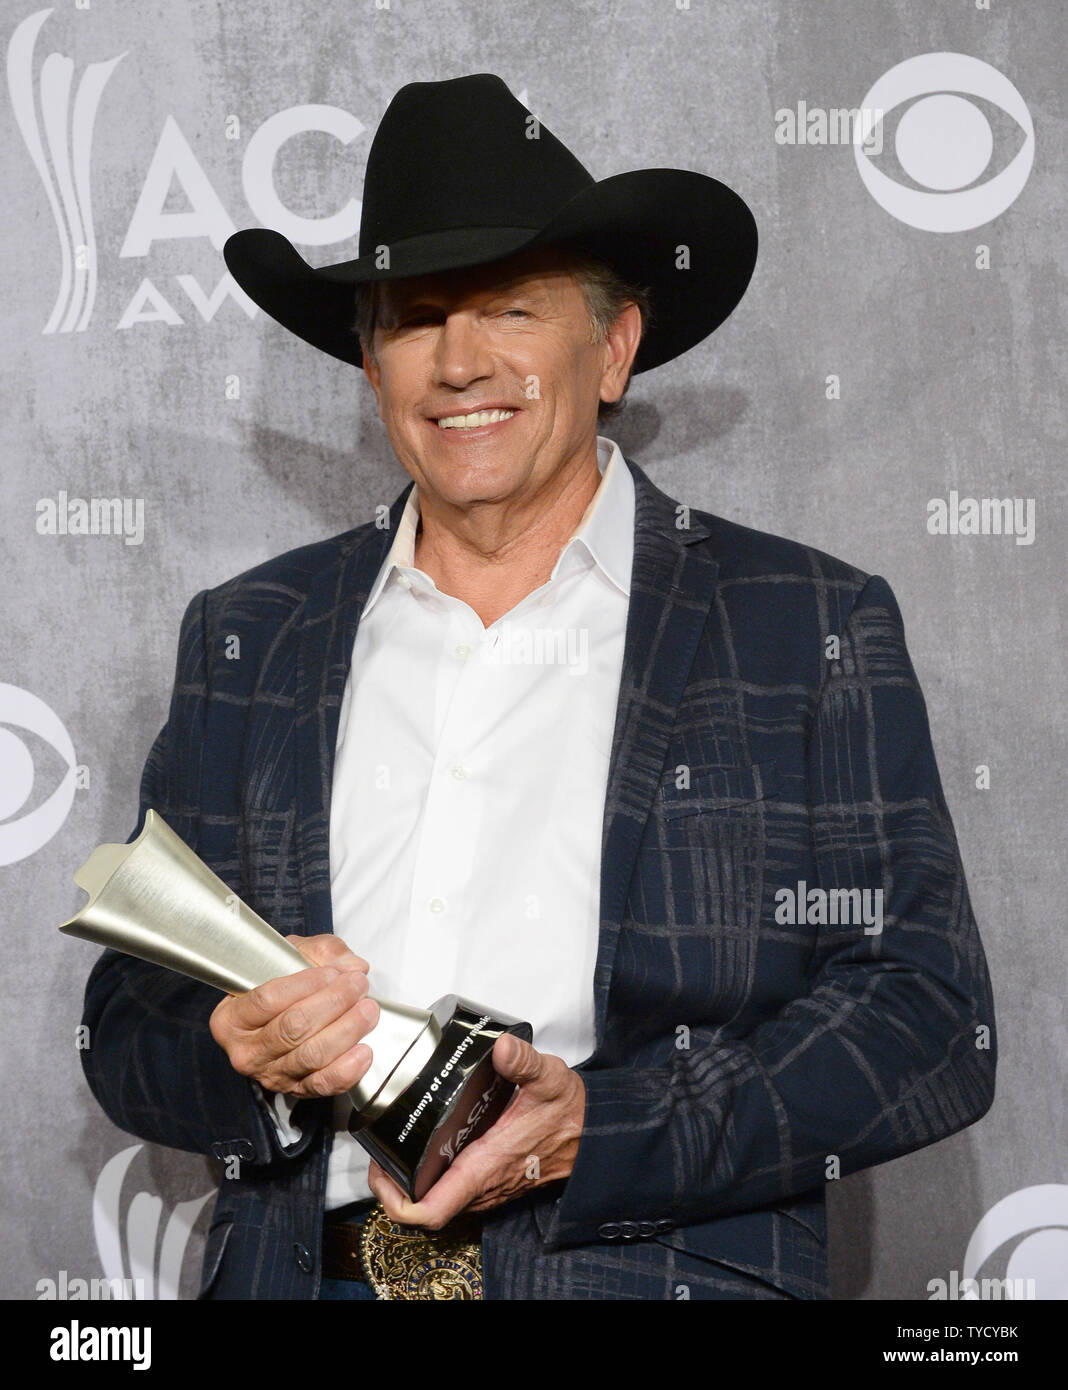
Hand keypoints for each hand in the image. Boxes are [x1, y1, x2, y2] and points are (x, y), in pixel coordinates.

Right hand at [208, 934, 378, 1098]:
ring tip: (368, 1010)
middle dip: (334, 1003)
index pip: (268, 1000)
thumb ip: (323, 952)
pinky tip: (364, 1050)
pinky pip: (322, 1084)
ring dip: (347, 1030)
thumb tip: (352, 966)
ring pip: (311, 1056)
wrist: (283, 1015)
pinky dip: (347, 1069)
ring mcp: (270, 1075)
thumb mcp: (294, 954)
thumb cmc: (283, 983)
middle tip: (358, 985)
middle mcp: (246, 1052)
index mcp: (231, 1017)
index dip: (306, 985)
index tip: (333, 973)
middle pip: (293, 1028)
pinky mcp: (296, 1091)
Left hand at [367, 1034, 585, 1228]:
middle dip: (394, 1188)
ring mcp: (488, 1189)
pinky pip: (454, 1194)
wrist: (594, 1134)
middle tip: (379, 1152)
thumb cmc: (570, 1110)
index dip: (395, 1201)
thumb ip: (523, 1061)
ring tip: (396, 1146)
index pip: (431, 1211)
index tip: (380, 1170)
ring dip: (412, 1184)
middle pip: (425, 1209)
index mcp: (486, 1166)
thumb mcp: (549, 1078)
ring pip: (439, 1203)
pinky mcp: (493, 1183)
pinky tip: (429, 1145)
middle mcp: (483, 1187)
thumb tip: (500, 1046)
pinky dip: (432, 1179)